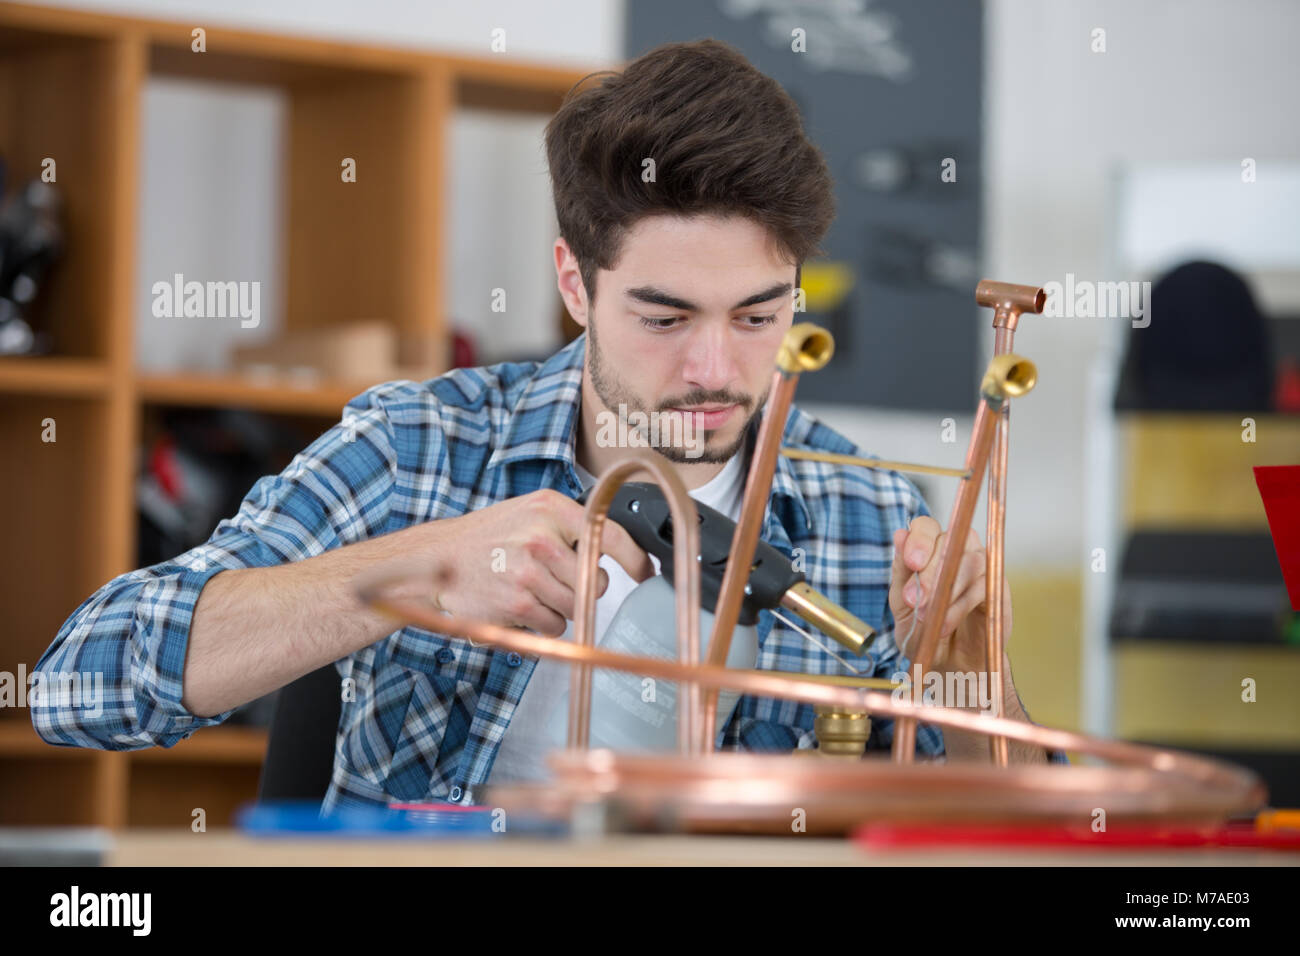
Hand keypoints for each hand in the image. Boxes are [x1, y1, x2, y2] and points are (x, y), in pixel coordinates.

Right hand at [423, 489, 652, 635]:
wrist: (439, 558)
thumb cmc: (490, 536)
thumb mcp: (531, 513)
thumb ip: (570, 526)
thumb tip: (620, 548)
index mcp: (550, 509)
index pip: (610, 534)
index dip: (636, 559)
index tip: (646, 573)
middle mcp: (541, 537)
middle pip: (596, 582)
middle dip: (583, 588)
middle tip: (555, 579)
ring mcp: (528, 572)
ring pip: (576, 607)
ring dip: (561, 606)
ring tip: (532, 589)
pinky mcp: (516, 604)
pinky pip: (554, 626)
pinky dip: (543, 622)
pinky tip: (521, 604)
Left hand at [888, 515, 1011, 678]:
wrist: (948, 664)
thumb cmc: (922, 629)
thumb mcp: (902, 604)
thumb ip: (901, 572)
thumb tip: (899, 535)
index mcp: (928, 549)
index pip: (926, 526)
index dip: (920, 539)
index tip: (911, 563)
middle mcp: (957, 550)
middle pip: (950, 540)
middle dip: (930, 570)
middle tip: (914, 598)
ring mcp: (981, 566)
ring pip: (970, 561)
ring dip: (947, 590)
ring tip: (928, 616)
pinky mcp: (997, 587)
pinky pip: (984, 586)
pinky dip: (961, 606)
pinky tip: (945, 624)